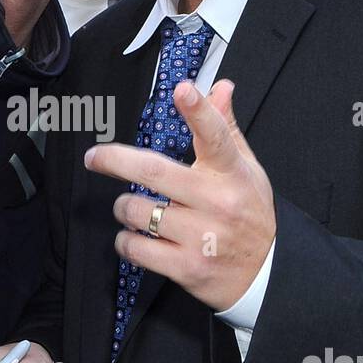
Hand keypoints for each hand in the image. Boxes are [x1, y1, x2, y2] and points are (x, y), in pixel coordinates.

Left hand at [86, 79, 274, 311]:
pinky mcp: (186, 267)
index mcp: (232, 174)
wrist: (267, 275)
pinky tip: (135, 237)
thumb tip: (220, 87)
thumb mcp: (246, 170)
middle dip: (114, 160)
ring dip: (123, 207)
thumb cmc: (251, 215)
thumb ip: (226, 128)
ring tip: (132, 209)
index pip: (216, 136)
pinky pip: (136, 248)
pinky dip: (126, 241)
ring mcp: (201, 237)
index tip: (182, 89)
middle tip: (95, 157)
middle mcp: (217, 202)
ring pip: (137, 211)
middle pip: (153, 172)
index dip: (198, 110)